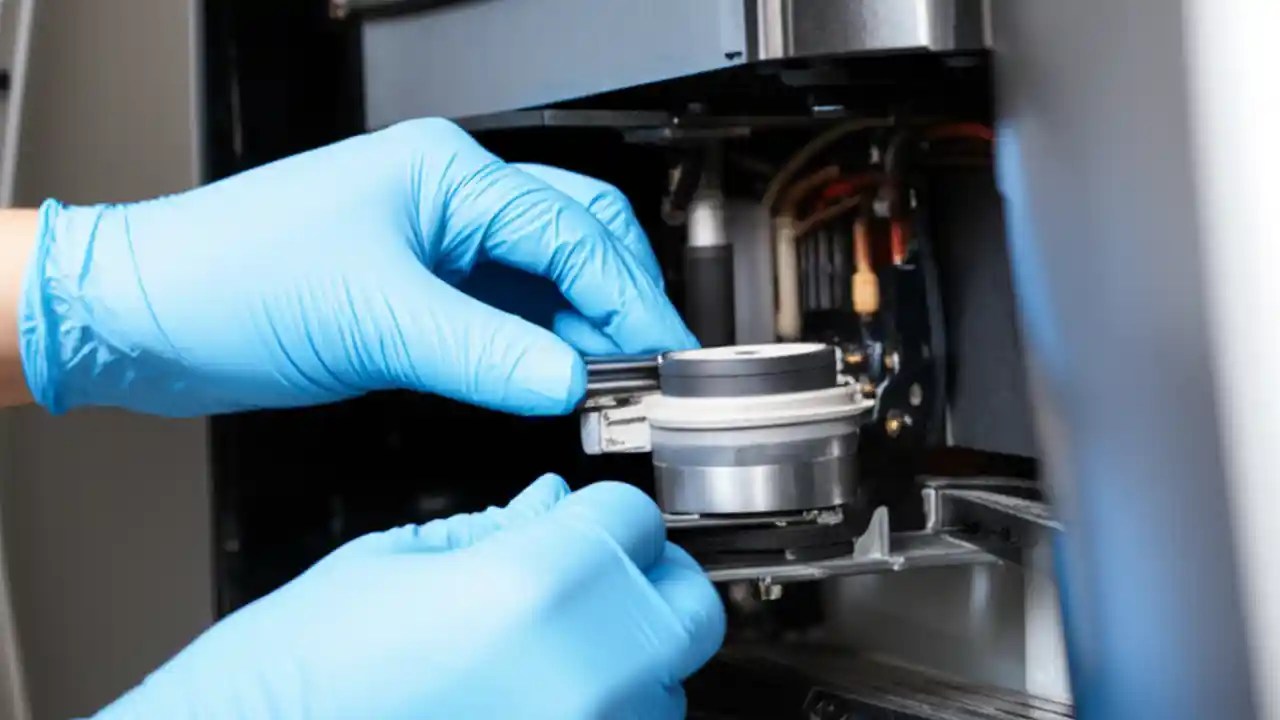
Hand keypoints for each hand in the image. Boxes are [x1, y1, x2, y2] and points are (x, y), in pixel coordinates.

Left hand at [18, 118, 695, 416]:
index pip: (571, 231)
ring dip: (579, 330)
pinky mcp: (416, 295)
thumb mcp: (373, 319)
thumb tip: (570, 381)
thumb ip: (485, 353)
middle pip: (572, 241)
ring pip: (540, 283)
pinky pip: (500, 319)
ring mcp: (433, 248)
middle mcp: (448, 201)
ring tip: (613, 386)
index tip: (658, 354)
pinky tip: (554, 383)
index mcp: (445, 173)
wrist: (143, 314)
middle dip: (618, 301)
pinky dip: (534, 350)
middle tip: (651, 367)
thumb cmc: (227, 277)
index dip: (625, 297)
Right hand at [91, 476, 725, 719]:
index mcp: (535, 587)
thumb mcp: (383, 567)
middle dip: (643, 585)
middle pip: (687, 606)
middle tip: (584, 587)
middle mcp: (585, 675)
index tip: (579, 524)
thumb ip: (491, 530)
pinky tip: (531, 701)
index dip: (602, 514)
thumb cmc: (286, 682)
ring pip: (667, 685)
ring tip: (541, 658)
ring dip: (627, 661)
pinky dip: (598, 715)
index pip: (635, 518)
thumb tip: (550, 503)